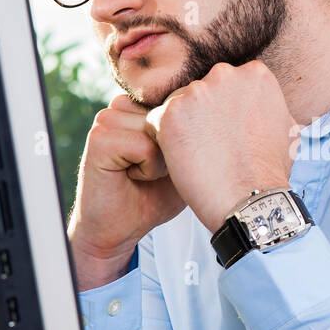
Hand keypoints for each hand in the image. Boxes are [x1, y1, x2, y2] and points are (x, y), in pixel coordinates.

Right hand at [67, 93, 185, 289]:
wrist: (121, 229)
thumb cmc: (154, 195)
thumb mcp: (187, 158)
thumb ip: (199, 130)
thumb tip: (230, 109)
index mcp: (140, 106)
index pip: (181, 100)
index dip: (189, 135)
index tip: (175, 160)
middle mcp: (122, 106)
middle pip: (172, 113)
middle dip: (176, 147)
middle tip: (156, 170)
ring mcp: (107, 118)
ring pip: (161, 128)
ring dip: (163, 160)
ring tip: (145, 174)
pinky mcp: (99, 138)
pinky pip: (145, 146)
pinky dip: (150, 169)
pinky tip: (134, 177)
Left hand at [144, 61, 296, 232]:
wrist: (249, 198)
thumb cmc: (268, 170)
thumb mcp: (285, 127)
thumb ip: (268, 105)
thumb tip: (262, 103)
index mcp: (254, 74)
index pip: (226, 84)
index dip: (224, 111)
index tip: (229, 133)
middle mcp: (225, 74)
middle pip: (201, 91)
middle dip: (202, 115)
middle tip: (211, 146)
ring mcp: (196, 92)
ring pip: (177, 105)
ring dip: (183, 127)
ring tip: (199, 156)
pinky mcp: (170, 113)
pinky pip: (155, 122)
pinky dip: (163, 141)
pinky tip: (183, 161)